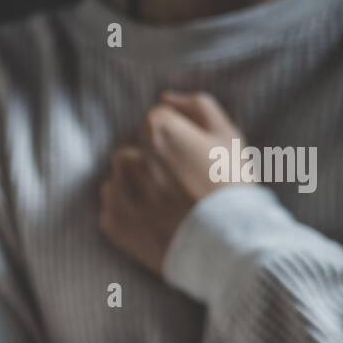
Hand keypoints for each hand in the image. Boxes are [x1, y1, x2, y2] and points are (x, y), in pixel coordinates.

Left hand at [100, 90, 251, 275]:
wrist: (225, 245)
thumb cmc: (231, 187)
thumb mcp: (228, 135)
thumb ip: (197, 106)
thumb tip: (166, 98)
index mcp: (156, 129)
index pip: (157, 122)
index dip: (178, 139)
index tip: (193, 159)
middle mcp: (129, 156)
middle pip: (136, 149)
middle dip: (154, 161)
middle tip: (182, 184)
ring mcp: (117, 191)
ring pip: (121, 178)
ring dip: (138, 185)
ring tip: (168, 204)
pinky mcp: (111, 222)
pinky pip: (113, 209)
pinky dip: (130, 212)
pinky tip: (155, 220)